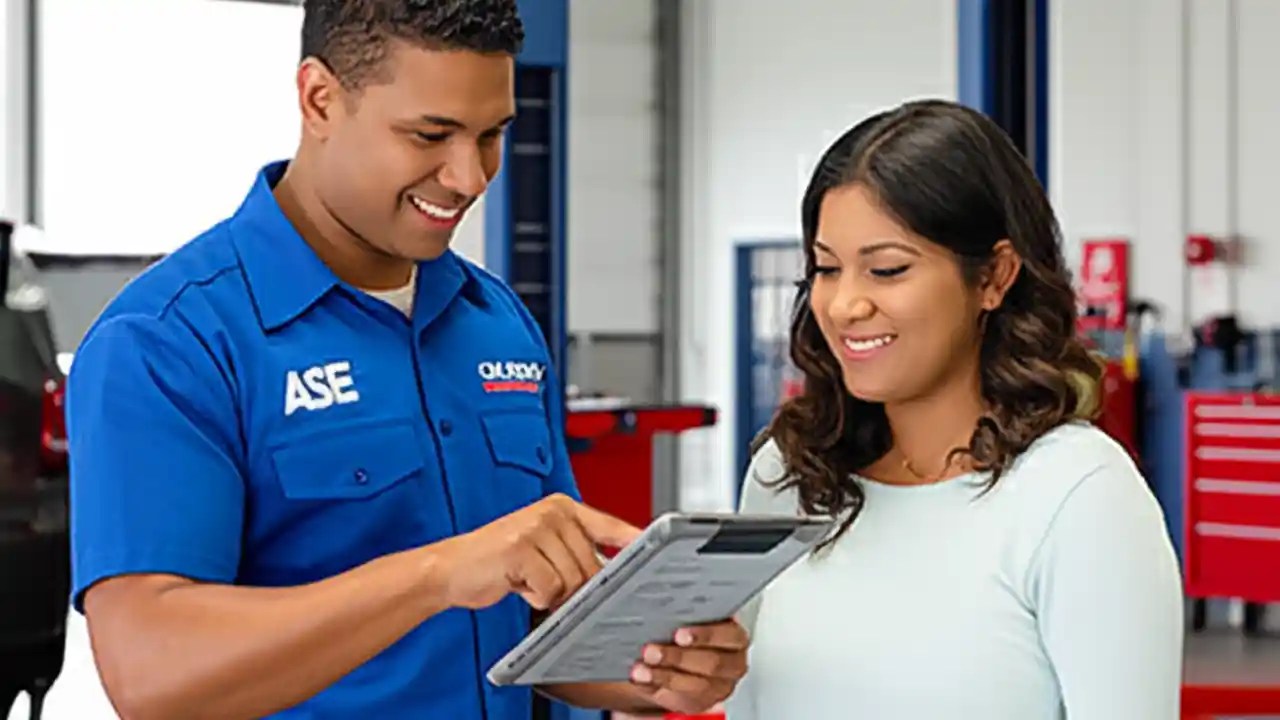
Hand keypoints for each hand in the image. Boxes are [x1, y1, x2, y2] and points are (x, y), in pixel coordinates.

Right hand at [433, 493, 641, 610]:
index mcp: (562, 508)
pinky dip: (535, 596)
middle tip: (546, 584)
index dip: (633, 539)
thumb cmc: (500, 562)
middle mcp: (552, 512)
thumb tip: (610, 574)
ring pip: (572, 580)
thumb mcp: (540, 546)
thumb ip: (574, 551)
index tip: (657, 549)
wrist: (451, 568)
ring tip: (527, 580)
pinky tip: (517, 584)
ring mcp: (536, 527)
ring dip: (551, 592)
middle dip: (574, 586)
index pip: (609, 524)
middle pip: (591, 565)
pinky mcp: (520, 548)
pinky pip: (549, 589)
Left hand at [627, 620, 749, 714]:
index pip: (729, 636)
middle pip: (712, 664)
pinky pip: (682, 701)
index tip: (679, 634)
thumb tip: (661, 609)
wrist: (675, 655)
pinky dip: (658, 689)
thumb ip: (682, 614)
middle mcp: (733, 664)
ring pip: (697, 686)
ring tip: (641, 670)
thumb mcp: (687, 617)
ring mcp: (719, 687)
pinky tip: (643, 681)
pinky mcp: (701, 703)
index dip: (705, 635)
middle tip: (651, 651)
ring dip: (665, 677)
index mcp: (736, 637)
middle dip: (678, 657)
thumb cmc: (684, 630)